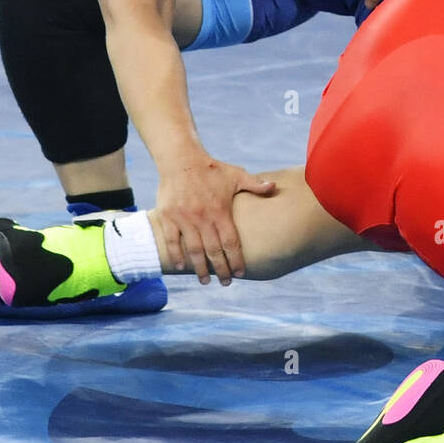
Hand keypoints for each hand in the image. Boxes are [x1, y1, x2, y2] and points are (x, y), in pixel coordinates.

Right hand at [154, 156, 276, 284]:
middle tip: (226, 283)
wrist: (181, 159)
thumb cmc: (211, 169)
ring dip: (200, 268)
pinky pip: (172, 241)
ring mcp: (184, 219)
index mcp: (221, 211)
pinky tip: (181, 267)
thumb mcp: (236, 174)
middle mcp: (203, 218)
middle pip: (214, 250)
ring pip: (194, 250)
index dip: (236, 259)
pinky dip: (176, 255)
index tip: (240, 273)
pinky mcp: (168, 217)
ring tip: (205, 281)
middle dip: (221, 269)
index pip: (231, 241)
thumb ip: (255, 184)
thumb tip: (274, 186)